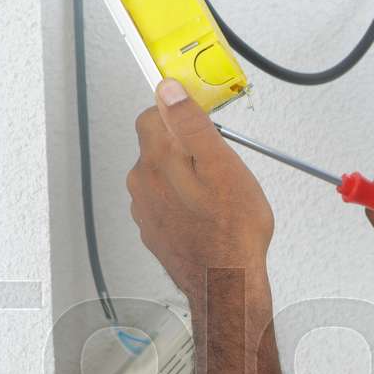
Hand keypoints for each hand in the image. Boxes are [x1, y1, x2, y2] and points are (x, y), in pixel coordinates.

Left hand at [127, 79, 274, 305]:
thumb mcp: (223, 165)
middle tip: (219, 170)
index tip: (203, 129)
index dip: (180, 116)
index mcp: (156, 160)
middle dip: (185, 150)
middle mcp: (142, 183)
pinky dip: (182, 203)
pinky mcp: (152, 230)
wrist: (226, 283)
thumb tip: (168, 90)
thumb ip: (191, 123)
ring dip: (184, 178)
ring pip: (162, 175)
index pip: (152, 114)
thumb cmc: (232, 230)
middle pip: (158, 146)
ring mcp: (144, 209)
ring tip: (216, 198)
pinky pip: (164, 202)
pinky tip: (206, 217)